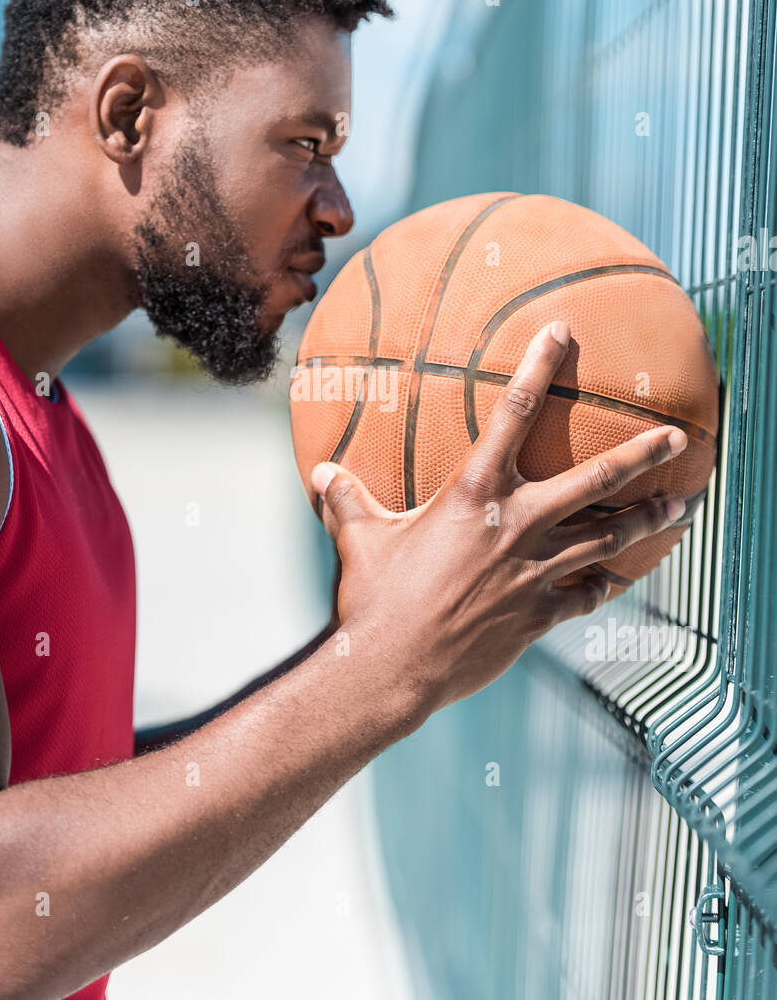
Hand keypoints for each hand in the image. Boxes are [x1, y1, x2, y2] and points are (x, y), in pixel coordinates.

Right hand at [311, 320, 687, 720]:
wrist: (393, 668)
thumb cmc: (373, 597)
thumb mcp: (358, 538)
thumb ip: (346, 498)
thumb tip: (319, 472)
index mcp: (474, 493)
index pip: (513, 413)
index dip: (538, 365)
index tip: (561, 331)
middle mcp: (516, 525)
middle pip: (596, 481)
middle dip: (643, 455)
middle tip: (678, 438)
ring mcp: (535, 572)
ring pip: (608, 540)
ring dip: (647, 523)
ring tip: (680, 511)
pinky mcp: (540, 614)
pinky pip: (585, 595)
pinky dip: (601, 585)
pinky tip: (615, 581)